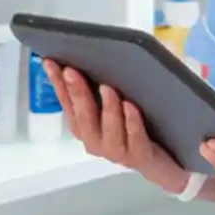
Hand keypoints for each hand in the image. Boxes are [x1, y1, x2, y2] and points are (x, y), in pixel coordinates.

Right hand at [44, 60, 188, 193]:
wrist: (163, 160)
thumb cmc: (134, 125)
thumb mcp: (115, 102)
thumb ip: (100, 84)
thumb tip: (93, 54)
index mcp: (84, 126)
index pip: (67, 102)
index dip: (57, 83)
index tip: (50, 62)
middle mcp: (95, 140)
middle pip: (84, 118)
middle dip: (77, 93)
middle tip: (72, 72)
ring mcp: (116, 151)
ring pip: (108, 131)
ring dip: (107, 108)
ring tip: (107, 87)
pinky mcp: (140, 157)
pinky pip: (134, 140)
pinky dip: (131, 123)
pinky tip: (131, 107)